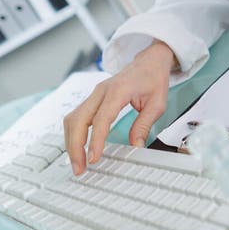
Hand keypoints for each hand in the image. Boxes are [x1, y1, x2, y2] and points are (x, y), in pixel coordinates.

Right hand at [63, 42, 174, 174]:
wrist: (149, 61)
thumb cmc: (153, 79)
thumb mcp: (157, 104)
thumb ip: (144, 125)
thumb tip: (135, 146)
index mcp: (118, 90)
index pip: (101, 118)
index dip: (95, 140)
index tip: (93, 158)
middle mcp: (101, 91)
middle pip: (78, 119)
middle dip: (75, 146)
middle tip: (79, 168)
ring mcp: (94, 94)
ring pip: (72, 118)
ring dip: (71, 142)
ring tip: (77, 163)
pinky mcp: (92, 99)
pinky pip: (76, 117)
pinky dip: (73, 134)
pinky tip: (77, 148)